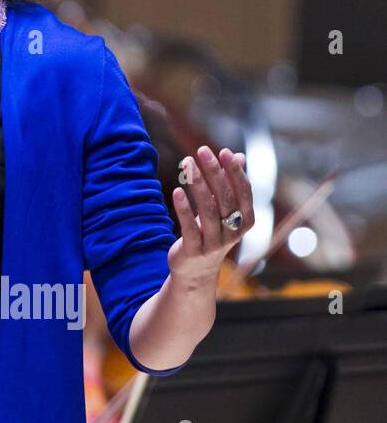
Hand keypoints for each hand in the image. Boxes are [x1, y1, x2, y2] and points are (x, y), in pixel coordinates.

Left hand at [167, 146, 254, 291]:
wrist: (196, 271)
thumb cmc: (210, 232)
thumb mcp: (222, 209)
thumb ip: (230, 184)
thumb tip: (237, 155)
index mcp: (245, 220)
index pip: (244, 192)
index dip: (235, 172)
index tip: (224, 151)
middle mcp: (234, 232)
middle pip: (226, 197)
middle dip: (215, 172)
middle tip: (202, 151)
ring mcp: (215, 243)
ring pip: (208, 209)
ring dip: (197, 184)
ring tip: (187, 164)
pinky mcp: (195, 250)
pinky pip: (190, 227)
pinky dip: (183, 208)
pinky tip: (176, 190)